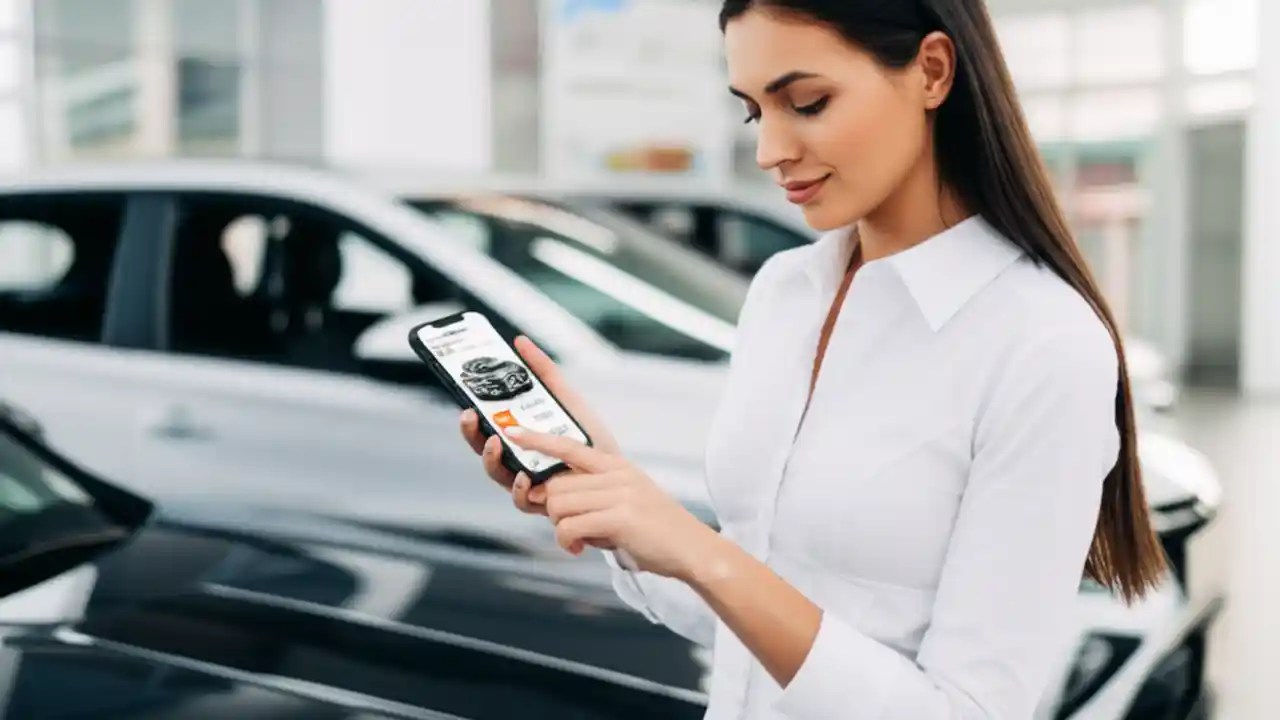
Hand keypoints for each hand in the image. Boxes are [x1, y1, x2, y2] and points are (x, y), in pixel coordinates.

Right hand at [457, 335, 620, 515]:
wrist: (619, 472)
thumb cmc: (590, 439)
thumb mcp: (568, 400)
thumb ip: (545, 372)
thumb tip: (520, 341)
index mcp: (519, 440)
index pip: (486, 431)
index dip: (471, 421)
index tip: (466, 404)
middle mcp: (518, 462)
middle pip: (484, 452)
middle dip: (472, 435)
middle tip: (470, 416)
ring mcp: (529, 484)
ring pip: (498, 476)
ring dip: (490, 459)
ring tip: (495, 442)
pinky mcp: (545, 503)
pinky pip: (522, 501)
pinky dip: (519, 489)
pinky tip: (525, 476)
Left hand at [506, 426, 716, 579]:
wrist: (692, 549)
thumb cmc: (655, 532)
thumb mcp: (624, 502)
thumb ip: (592, 496)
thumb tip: (552, 502)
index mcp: (616, 467)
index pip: (570, 445)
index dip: (538, 439)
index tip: (513, 432)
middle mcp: (616, 474)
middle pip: (557, 484)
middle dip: (553, 511)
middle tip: (568, 530)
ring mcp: (619, 493)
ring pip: (559, 504)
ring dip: (560, 529)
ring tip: (578, 542)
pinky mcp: (619, 516)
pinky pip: (569, 526)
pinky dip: (567, 542)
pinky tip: (579, 550)